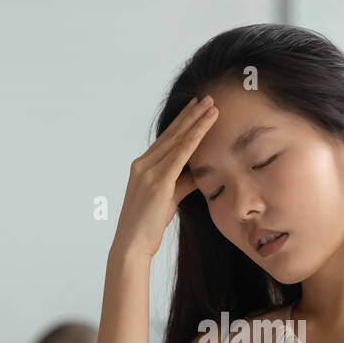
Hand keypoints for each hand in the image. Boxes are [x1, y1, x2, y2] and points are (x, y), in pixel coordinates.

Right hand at [114, 95, 219, 258]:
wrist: (132, 245)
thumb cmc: (148, 225)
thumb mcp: (168, 199)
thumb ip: (182, 182)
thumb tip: (198, 173)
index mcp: (143, 166)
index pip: (167, 139)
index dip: (183, 121)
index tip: (196, 107)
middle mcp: (143, 164)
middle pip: (172, 133)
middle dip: (191, 114)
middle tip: (207, 97)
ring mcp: (149, 172)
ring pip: (177, 140)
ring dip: (196, 121)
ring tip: (212, 106)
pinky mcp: (158, 182)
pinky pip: (179, 155)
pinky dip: (193, 139)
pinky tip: (204, 127)